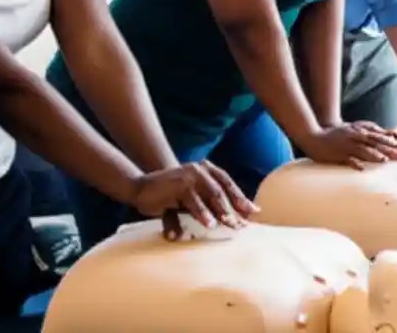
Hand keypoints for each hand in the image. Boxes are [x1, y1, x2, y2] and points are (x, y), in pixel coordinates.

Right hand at [130, 161, 258, 240]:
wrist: (143, 187)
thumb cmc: (175, 194)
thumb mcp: (196, 196)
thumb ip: (214, 203)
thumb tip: (242, 215)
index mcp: (208, 170)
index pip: (228, 184)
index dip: (240, 198)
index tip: (253, 212)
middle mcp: (199, 170)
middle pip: (220, 191)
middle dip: (231, 209)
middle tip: (239, 225)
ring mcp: (187, 176)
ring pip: (207, 195)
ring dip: (217, 211)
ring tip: (226, 224)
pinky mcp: (175, 186)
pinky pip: (189, 202)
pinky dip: (200, 213)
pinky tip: (207, 222)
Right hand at [300, 122, 396, 168]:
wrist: (316, 135)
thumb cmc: (340, 133)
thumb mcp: (358, 128)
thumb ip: (376, 130)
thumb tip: (395, 133)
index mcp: (362, 132)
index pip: (381, 137)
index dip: (394, 143)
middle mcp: (356, 137)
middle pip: (375, 144)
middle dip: (389, 150)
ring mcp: (347, 146)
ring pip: (362, 151)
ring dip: (373, 155)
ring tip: (384, 160)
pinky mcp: (338, 154)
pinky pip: (346, 159)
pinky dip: (354, 163)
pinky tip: (361, 169)